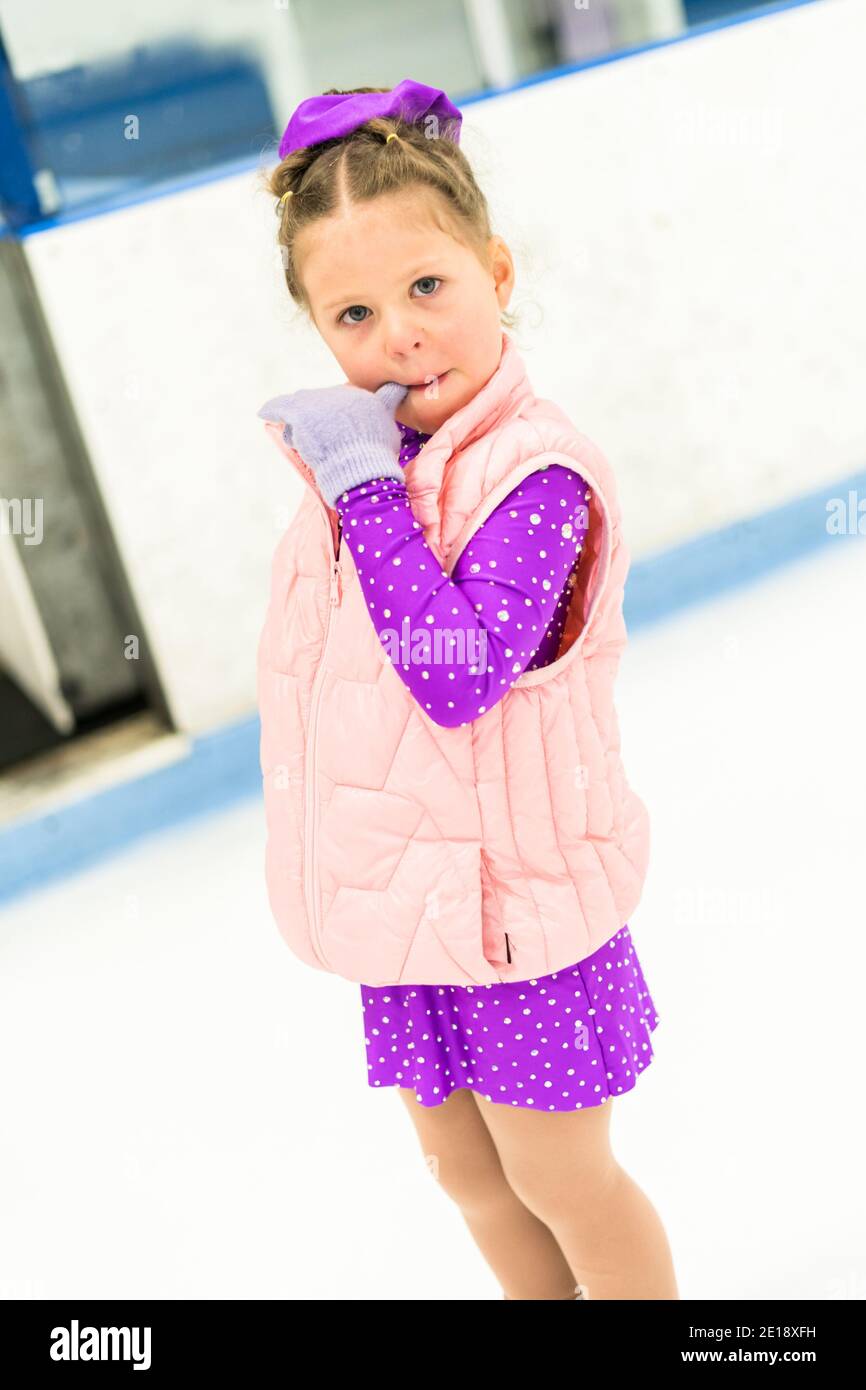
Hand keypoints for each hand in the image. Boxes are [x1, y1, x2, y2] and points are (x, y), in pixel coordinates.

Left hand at [257, 381, 409, 506]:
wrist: (360, 469)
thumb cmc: (376, 456)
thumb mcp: (389, 425)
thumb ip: (389, 402)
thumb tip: (398, 388)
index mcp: (359, 396)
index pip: (340, 399)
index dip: (335, 413)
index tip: (334, 427)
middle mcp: (337, 393)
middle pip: (318, 402)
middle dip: (316, 419)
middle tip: (319, 440)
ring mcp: (318, 402)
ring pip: (301, 407)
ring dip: (298, 423)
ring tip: (303, 441)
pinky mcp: (299, 413)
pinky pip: (280, 407)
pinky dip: (272, 409)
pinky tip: (264, 413)